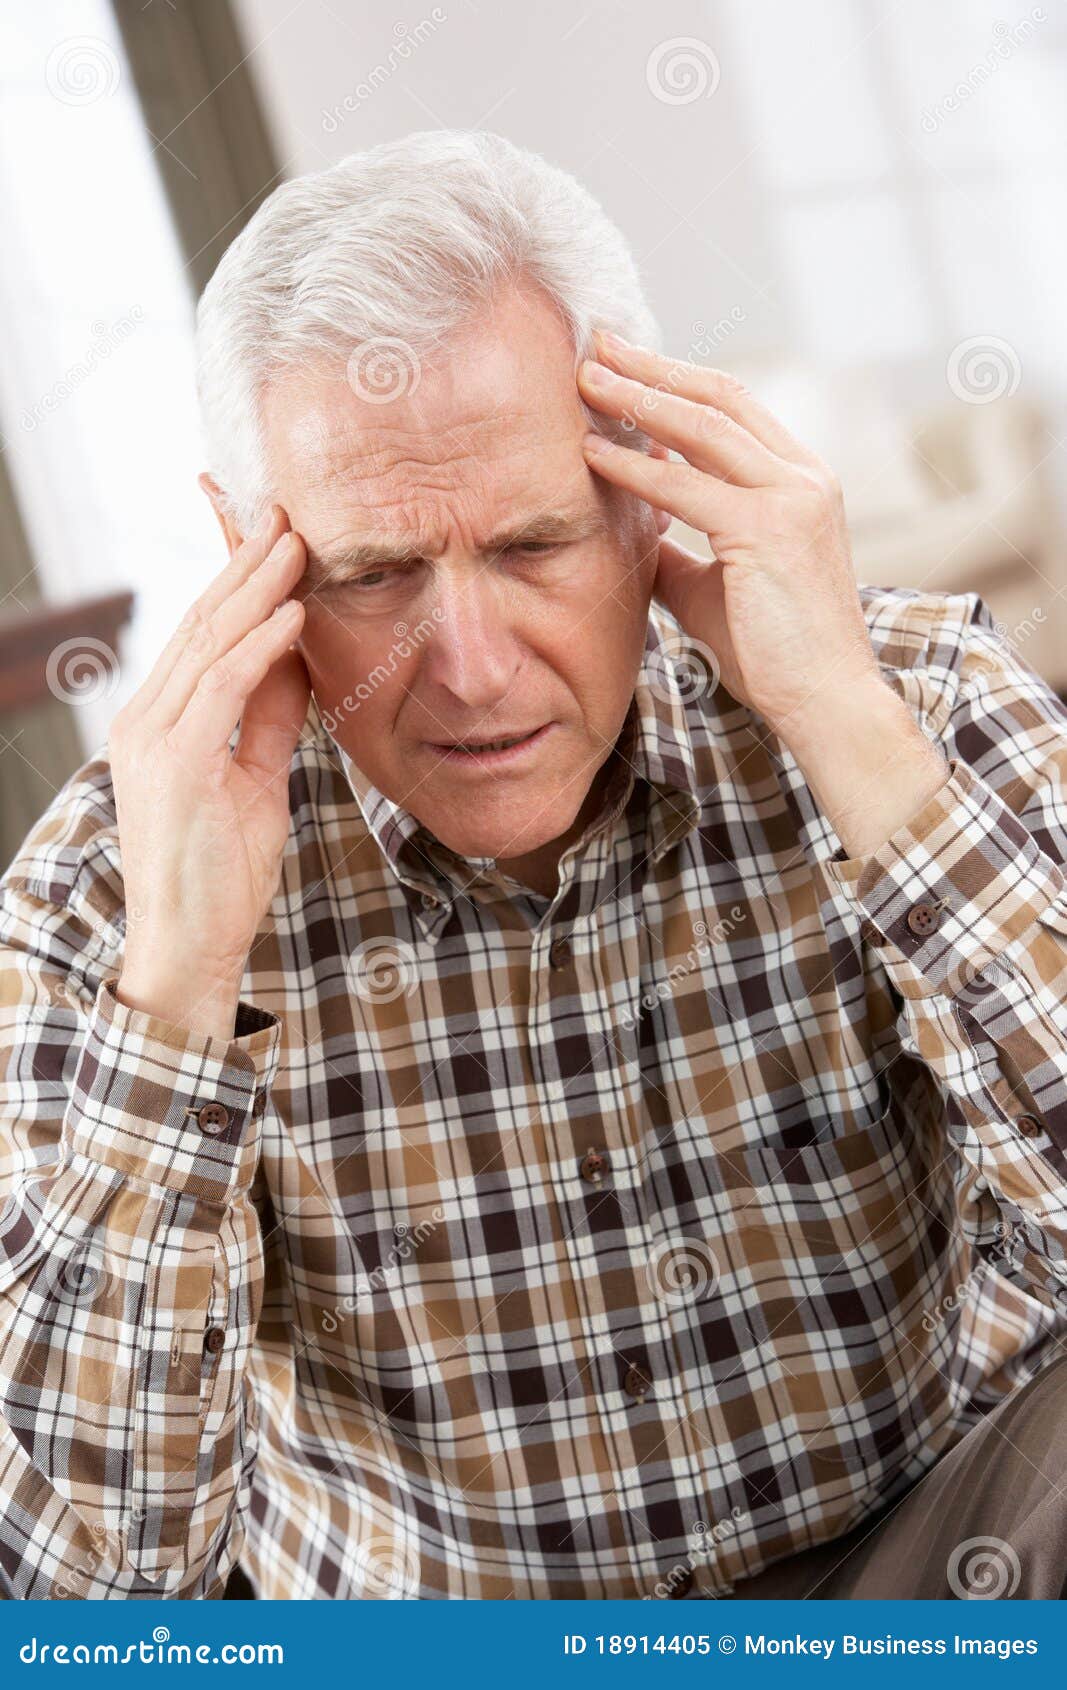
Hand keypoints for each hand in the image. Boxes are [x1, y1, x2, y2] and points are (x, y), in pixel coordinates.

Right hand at [111, 505, 309, 1036]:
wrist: (191, 945)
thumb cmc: (222, 872)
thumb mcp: (257, 779)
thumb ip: (270, 719)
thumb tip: (299, 660)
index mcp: (159, 722)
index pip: (201, 634)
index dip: (235, 580)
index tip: (273, 535)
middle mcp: (145, 719)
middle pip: (201, 624)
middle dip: (246, 565)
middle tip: (286, 515)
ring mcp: (153, 739)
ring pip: (209, 644)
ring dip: (257, 589)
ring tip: (297, 544)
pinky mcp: (174, 763)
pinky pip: (222, 688)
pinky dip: (260, 647)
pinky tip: (292, 614)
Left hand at [577, 332, 950, 855]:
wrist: (825, 702)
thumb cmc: (772, 653)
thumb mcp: (712, 584)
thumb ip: (675, 544)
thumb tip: (626, 521)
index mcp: (801, 481)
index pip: (733, 409)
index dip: (676, 380)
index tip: (624, 365)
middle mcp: (804, 477)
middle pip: (718, 397)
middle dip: (652, 368)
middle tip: (595, 343)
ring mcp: (793, 497)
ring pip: (702, 427)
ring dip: (637, 399)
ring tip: (583, 381)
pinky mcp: (769, 529)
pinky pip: (685, 485)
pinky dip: (634, 466)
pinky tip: (591, 454)